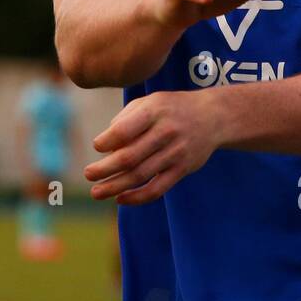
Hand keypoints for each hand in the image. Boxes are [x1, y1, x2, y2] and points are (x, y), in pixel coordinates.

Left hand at [84, 89, 221, 204]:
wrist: (213, 116)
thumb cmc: (171, 108)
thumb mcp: (149, 102)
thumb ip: (124, 119)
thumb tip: (104, 146)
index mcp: (153, 111)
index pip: (124, 130)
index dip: (106, 141)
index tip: (96, 146)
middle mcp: (165, 132)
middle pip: (129, 157)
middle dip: (104, 169)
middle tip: (88, 174)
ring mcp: (175, 153)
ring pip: (140, 175)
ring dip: (115, 186)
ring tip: (96, 192)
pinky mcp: (182, 169)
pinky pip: (157, 188)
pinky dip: (137, 197)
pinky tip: (121, 199)